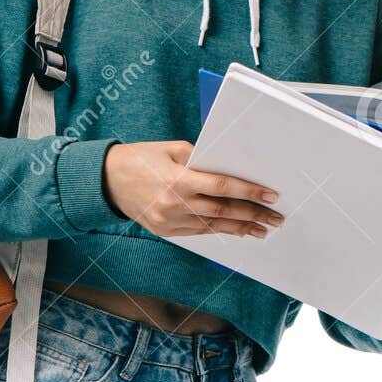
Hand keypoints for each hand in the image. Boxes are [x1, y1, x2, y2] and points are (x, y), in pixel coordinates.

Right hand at [102, 141, 282, 238]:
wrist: (105, 180)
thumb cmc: (141, 158)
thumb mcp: (172, 149)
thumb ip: (201, 160)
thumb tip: (230, 167)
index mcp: (178, 179)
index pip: (222, 187)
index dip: (249, 192)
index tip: (270, 195)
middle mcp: (175, 204)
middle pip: (222, 211)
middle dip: (253, 215)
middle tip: (276, 218)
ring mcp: (169, 221)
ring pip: (213, 226)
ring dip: (241, 228)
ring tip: (263, 229)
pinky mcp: (165, 231)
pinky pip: (198, 232)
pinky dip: (220, 231)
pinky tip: (236, 231)